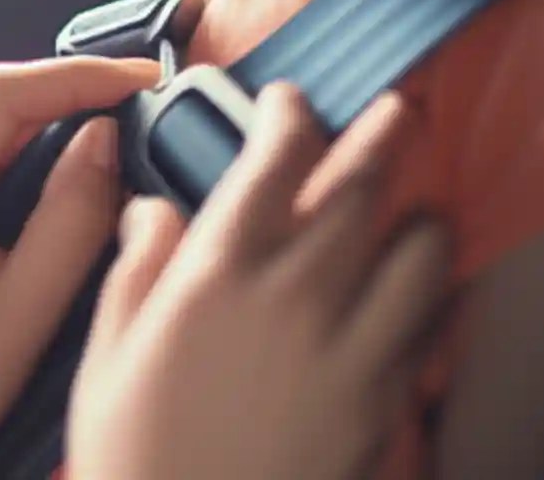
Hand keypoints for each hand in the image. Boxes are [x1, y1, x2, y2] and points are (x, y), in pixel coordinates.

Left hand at [0, 57, 156, 478]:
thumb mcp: (20, 313)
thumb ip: (70, 218)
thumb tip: (104, 139)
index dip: (79, 76)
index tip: (143, 79)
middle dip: (66, 96)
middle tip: (139, 107)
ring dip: (42, 129)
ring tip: (111, 141)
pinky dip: (14, 162)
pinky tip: (56, 181)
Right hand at [68, 85, 448, 479]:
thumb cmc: (133, 449)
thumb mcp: (108, 352)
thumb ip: (136, 267)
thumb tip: (152, 208)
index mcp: (218, 272)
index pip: (274, 158)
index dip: (288, 112)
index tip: (287, 99)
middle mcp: (294, 293)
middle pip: (363, 185)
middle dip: (383, 132)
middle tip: (396, 108)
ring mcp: (351, 346)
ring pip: (418, 249)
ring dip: (418, 214)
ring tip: (415, 206)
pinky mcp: (385, 398)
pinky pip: (432, 324)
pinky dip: (434, 293)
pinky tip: (423, 291)